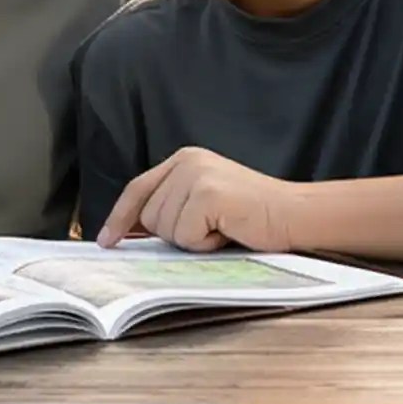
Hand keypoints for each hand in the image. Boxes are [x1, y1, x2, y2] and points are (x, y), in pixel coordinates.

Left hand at [96, 147, 296, 252]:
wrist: (295, 214)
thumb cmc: (252, 216)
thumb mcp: (203, 203)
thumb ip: (171, 207)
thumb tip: (130, 230)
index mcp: (183, 159)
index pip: (138, 189)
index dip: (121, 216)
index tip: (107, 239)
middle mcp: (186, 161)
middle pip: (149, 215)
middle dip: (176, 234)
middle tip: (213, 228)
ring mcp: (197, 175)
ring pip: (165, 228)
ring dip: (193, 240)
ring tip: (223, 227)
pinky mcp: (208, 193)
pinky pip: (185, 235)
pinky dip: (205, 244)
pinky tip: (228, 230)